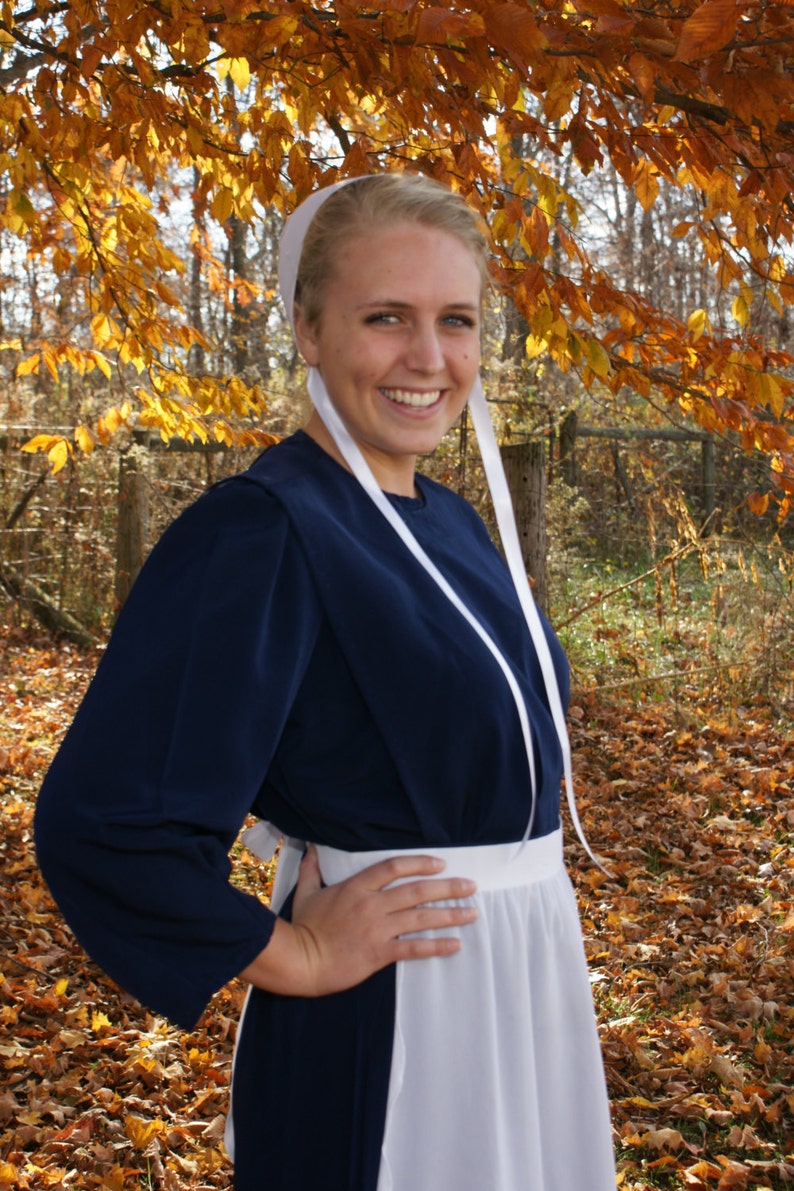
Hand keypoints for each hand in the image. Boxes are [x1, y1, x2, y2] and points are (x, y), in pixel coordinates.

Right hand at [240, 845, 477, 997]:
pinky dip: (436, 946)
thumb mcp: (307, 893)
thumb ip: (312, 868)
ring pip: (421, 917)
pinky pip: (414, 948)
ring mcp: (378, 929)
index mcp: (357, 887)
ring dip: (450, 914)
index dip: (420, 863)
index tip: (441, 863)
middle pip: (417, 890)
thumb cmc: (303, 927)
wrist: (301, 961)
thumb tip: (312, 847)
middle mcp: (372, 905)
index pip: (394, 867)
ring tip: (472, 913)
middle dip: (447, 887)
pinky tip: (455, 944)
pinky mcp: (380, 953)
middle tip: (471, 886)